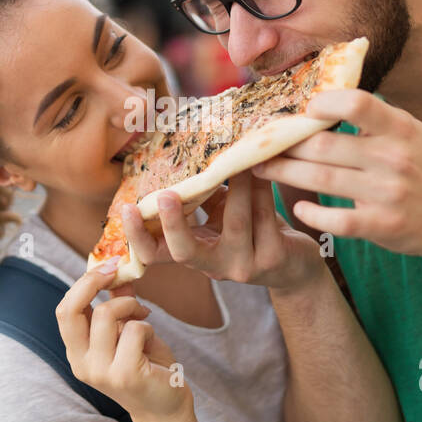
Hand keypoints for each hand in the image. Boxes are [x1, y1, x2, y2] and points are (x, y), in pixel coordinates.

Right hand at [55, 257, 190, 421]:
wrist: (166, 409)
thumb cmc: (147, 367)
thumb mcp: (127, 331)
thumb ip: (118, 304)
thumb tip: (114, 269)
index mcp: (77, 353)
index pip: (64, 310)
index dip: (82, 283)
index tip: (106, 267)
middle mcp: (82, 364)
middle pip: (71, 309)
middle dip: (93, 282)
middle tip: (116, 271)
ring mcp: (101, 372)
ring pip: (107, 314)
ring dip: (131, 307)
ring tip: (143, 318)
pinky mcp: (125, 374)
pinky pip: (134, 329)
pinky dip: (147, 327)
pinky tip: (151, 342)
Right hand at [121, 171, 327, 290]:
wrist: (295, 265)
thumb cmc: (251, 230)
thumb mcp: (220, 215)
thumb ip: (201, 195)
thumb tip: (180, 154)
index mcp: (194, 254)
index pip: (154, 254)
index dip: (137, 236)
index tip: (126, 209)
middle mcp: (213, 267)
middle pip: (184, 252)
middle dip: (174, 223)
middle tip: (166, 195)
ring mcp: (243, 266)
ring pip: (235, 223)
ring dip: (237, 186)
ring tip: (237, 157)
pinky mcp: (272, 258)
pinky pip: (264, 217)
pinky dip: (261, 188)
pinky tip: (264, 167)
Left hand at [251, 89, 421, 260]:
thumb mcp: (410, 133)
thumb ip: (374, 118)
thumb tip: (321, 98)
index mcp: (400, 129)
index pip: (358, 104)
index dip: (324, 103)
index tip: (303, 109)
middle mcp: (394, 158)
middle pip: (325, 146)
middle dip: (287, 144)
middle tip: (262, 143)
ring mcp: (387, 193)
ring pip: (323, 179)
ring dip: (285, 173)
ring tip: (262, 168)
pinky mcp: (381, 225)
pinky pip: (337, 219)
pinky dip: (313, 212)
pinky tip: (298, 207)